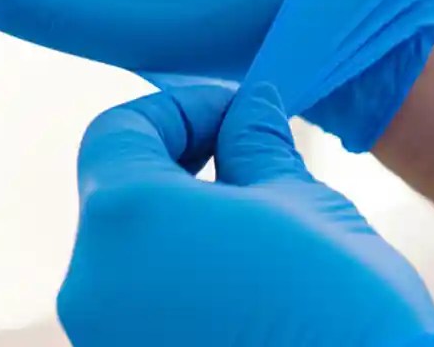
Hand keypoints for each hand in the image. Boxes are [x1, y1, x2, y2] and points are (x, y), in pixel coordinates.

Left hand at [57, 84, 433, 345]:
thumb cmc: (342, 302)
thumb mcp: (302, 202)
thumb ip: (255, 145)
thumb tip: (247, 109)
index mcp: (124, 219)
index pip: (117, 135)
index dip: (179, 110)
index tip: (235, 113)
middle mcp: (91, 283)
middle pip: (119, 198)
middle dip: (181, 167)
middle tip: (249, 157)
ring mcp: (103, 339)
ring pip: (129, 259)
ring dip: (182, 230)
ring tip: (257, 231)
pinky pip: (139, 312)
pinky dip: (179, 286)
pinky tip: (244, 288)